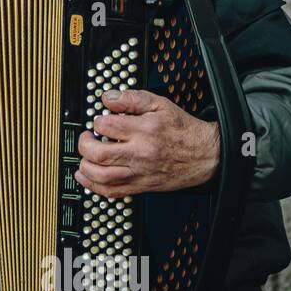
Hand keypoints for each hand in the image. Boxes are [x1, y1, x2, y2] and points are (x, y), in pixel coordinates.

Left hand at [75, 89, 219, 197]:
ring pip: (102, 176)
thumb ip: (132, 98)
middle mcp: (140, 153)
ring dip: (85, 166)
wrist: (206, 155)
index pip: (107, 125)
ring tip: (84, 156)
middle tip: (86, 138)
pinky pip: (112, 192)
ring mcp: (139, 172)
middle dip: (84, 145)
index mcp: (145, 130)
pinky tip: (85, 177)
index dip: (97, 121)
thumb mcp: (161, 104)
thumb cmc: (182, 130)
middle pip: (99, 154)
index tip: (98, 121)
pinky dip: (93, 186)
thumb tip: (108, 98)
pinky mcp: (141, 186)